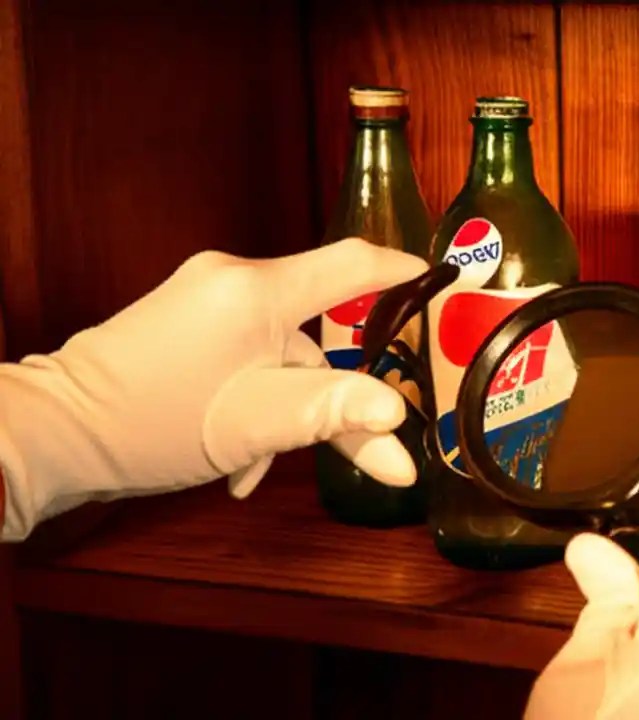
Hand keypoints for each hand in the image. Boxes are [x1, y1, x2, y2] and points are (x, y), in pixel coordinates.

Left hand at [0, 238, 426, 540]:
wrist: (55, 434)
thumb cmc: (149, 424)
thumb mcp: (257, 424)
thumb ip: (335, 416)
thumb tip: (399, 421)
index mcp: (255, 290)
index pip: (354, 264)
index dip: (405, 273)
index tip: (444, 281)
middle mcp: (232, 279)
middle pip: (317, 329)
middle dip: (326, 393)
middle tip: (351, 447)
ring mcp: (205, 297)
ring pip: (281, 351)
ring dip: (283, 407)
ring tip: (254, 462)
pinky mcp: (187, 317)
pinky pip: (248, 353)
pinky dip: (254, 398)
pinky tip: (236, 453)